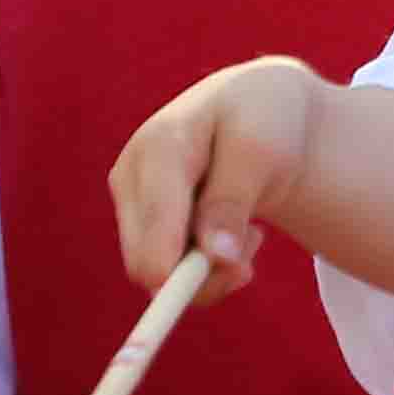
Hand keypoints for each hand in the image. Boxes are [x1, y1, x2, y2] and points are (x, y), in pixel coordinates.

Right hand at [112, 58, 324, 305]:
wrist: (256, 110)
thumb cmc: (262, 119)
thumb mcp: (260, 149)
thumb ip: (233, 201)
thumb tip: (215, 258)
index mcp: (158, 146)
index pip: (156, 221)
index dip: (176, 270)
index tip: (224, 284)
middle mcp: (131, 177)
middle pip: (148, 262)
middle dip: (207, 273)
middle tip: (254, 251)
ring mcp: (132, 204)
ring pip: (159, 277)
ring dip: (213, 270)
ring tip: (251, 232)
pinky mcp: (142, 227)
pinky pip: (168, 276)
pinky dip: (207, 270)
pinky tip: (233, 236)